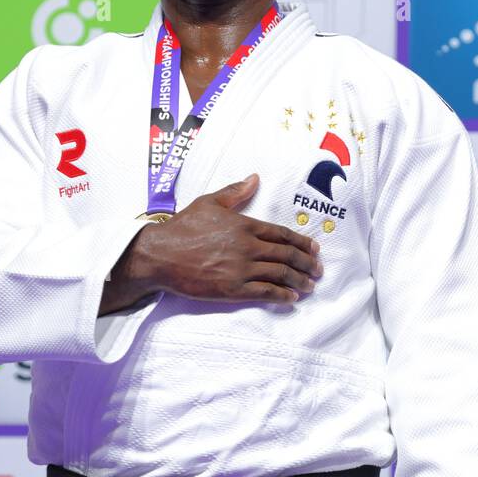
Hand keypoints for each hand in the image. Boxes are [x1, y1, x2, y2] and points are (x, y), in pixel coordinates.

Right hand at [105, 173, 323, 309]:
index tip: (314, 249)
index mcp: (244, 225)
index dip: (301, 242)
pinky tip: (291, 298)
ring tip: (310, 285)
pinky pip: (264, 293)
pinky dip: (281, 296)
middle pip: (286, 255)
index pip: (282, 234)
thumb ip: (235, 192)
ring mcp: (241, 269)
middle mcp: (247, 247)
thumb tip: (255, 178)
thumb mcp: (209, 202)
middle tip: (318, 270)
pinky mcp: (232, 289)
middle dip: (307, 263)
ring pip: (280, 275)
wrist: (160, 255)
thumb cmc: (183, 227)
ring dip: (299, 281)